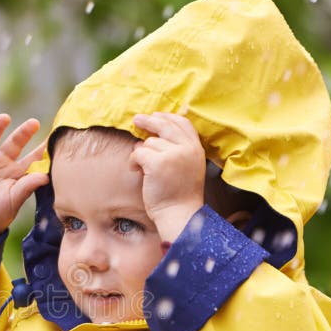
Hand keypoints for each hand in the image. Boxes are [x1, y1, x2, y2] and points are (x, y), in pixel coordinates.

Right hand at [0, 113, 48, 248]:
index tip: (54, 139)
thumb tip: (46, 176)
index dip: (42, 149)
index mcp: (17, 172)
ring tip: (5, 118)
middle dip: (24, 132)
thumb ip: (27, 187)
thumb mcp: (13, 200)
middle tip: (34, 123)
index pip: (32, 157)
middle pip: (15, 142)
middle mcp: (2, 162)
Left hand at [130, 112, 205, 240]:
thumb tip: (149, 137)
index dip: (168, 117)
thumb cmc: (179, 196)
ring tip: (143, 169)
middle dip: (149, 121)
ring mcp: (173, 154)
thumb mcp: (186, 168)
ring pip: (148, 143)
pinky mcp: (157, 163)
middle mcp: (187, 149)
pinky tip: (136, 171)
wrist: (179, 215)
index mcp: (196, 149)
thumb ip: (176, 151)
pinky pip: (138, 153)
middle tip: (137, 120)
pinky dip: (133, 162)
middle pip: (165, 125)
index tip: (157, 116)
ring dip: (141, 154)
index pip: (183, 123)